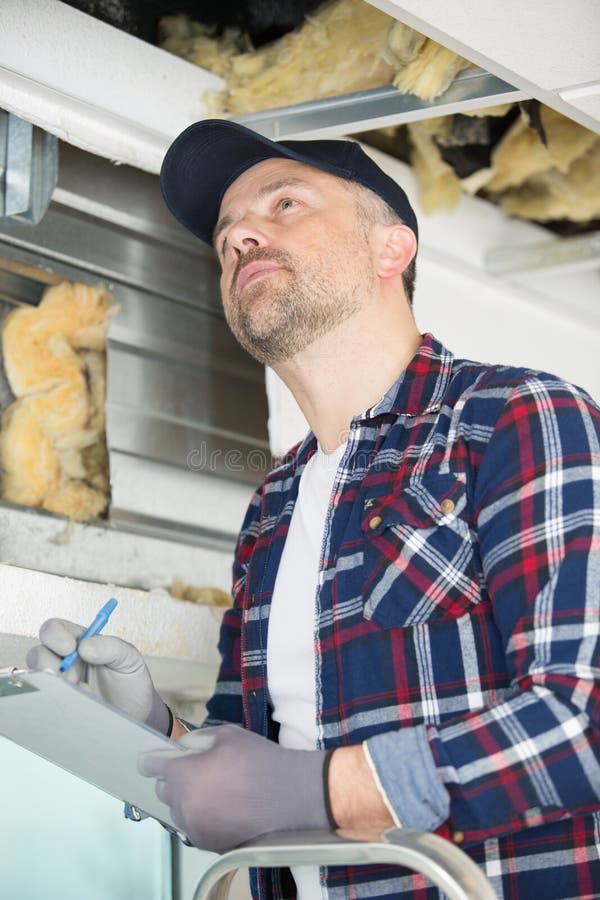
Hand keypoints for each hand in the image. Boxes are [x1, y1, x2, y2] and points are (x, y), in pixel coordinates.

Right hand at [26, 618, 170, 733]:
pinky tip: (81, 706)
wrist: (134, 713)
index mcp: (78, 641)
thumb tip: (84, 646)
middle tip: (73, 677)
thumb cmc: (130, 681)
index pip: (54, 629)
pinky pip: (46, 704)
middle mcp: (62, 661)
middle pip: (37, 654)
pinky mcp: (57, 705)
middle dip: (51, 665)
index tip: (70, 648)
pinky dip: (61, 703)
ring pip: (38, 680)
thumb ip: (111, 646)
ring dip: (57, 686)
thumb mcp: (129, 658)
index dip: (56, 636)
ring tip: (82, 692)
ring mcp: (58, 685)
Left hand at [138, 724, 330, 850]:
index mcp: (184, 774)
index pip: (153, 767)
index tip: (148, 760)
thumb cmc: (259, 760)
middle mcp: (184, 804)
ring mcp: (195, 827)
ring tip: (212, 790)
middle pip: (162, 791)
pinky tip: (220, 807)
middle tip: (195, 771)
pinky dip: (199, 817)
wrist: (289, 794)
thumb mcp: (227, 734)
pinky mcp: (208, 843)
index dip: (151, 760)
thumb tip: (182, 748)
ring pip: (176, 812)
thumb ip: (197, 739)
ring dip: (185, 801)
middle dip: (173, 780)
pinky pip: (193, 827)